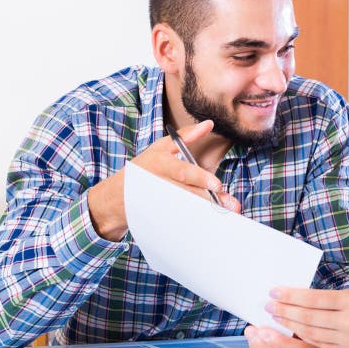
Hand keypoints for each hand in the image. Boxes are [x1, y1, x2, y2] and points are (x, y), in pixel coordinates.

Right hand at [88, 120, 240, 239]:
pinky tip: (210, 222)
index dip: (200, 179)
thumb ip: (186, 137)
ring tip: (224, 213)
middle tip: (229, 204)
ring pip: (187, 210)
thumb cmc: (145, 167)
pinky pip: (182, 221)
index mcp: (160, 164)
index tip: (217, 185)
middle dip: (210, 200)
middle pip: (188, 194)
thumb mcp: (161, 148)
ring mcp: (159, 203)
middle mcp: (159, 184)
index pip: (182, 172)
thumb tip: (208, 124)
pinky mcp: (161, 218)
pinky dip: (197, 222)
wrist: (119, 195)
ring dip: (207, 213)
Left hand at [244, 325, 340, 347]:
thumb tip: (276, 309)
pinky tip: (257, 347)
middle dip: (268, 347)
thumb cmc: (324, 325)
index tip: (267, 328)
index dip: (282, 341)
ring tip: (253, 336)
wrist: (335, 340)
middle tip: (255, 331)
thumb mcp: (321, 318)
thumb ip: (304, 317)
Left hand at [267, 288, 348, 347]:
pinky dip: (303, 338)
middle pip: (308, 317)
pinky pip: (319, 344)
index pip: (313, 298)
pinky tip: (292, 331)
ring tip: (276, 317)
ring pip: (310, 333)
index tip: (274, 291)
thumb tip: (298, 297)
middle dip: (285, 311)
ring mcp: (348, 338)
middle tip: (268, 305)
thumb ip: (330, 297)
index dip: (291, 296)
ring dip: (289, 325)